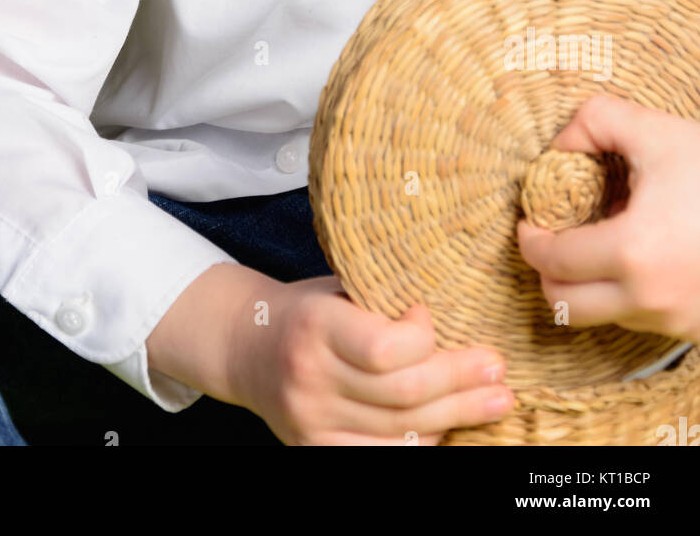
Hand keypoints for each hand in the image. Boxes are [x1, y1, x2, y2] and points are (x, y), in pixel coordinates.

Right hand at [225, 274, 513, 445]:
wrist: (247, 347)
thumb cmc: (308, 309)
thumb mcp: (337, 289)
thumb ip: (384, 300)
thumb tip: (453, 310)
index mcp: (314, 326)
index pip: (385, 349)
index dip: (423, 338)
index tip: (428, 317)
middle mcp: (310, 379)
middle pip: (404, 394)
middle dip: (460, 380)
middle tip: (496, 367)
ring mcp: (312, 423)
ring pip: (403, 429)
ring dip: (457, 414)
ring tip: (494, 398)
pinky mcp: (317, 451)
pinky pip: (386, 454)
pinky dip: (424, 440)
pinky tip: (450, 423)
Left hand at [517, 93, 699, 342]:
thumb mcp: (660, 133)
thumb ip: (597, 120)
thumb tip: (561, 143)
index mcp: (632, 253)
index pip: (552, 261)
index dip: (530, 240)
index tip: (532, 221)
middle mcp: (649, 299)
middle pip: (565, 305)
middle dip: (548, 272)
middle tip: (552, 239)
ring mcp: (674, 321)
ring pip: (601, 317)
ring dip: (586, 287)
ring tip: (596, 245)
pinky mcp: (695, 330)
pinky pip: (640, 321)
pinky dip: (624, 296)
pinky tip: (637, 258)